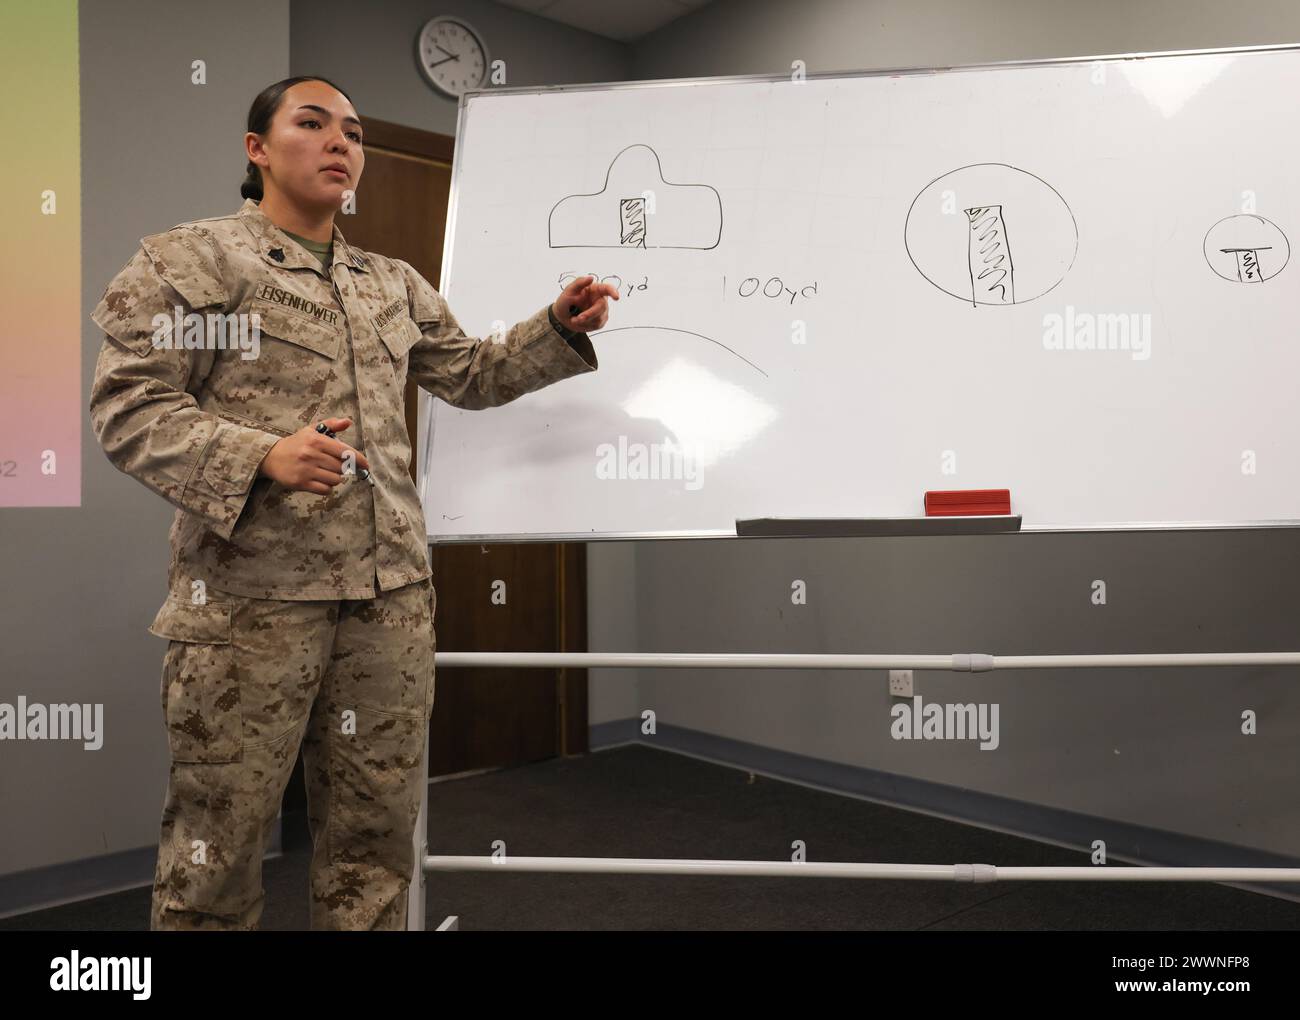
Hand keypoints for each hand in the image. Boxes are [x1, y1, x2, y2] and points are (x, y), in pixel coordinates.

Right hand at [257, 417, 371, 494]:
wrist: (270, 456)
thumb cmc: (295, 444)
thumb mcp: (311, 430)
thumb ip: (331, 425)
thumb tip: (348, 421)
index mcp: (316, 440)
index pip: (345, 451)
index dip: (358, 459)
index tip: (365, 465)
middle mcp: (311, 455)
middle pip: (341, 467)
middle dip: (342, 468)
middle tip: (334, 465)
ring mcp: (306, 470)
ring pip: (335, 480)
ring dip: (334, 478)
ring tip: (326, 472)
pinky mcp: (301, 483)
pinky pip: (325, 490)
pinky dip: (326, 487)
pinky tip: (320, 481)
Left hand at [554, 275, 618, 331]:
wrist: (563, 317)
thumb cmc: (566, 301)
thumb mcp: (569, 290)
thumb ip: (579, 282)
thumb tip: (591, 278)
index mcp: (595, 289)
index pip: (607, 289)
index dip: (613, 292)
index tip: (616, 297)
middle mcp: (601, 300)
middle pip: (601, 307)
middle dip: (589, 314)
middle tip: (578, 319)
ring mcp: (602, 311)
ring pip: (599, 318)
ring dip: (585, 320)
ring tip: (574, 319)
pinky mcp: (600, 322)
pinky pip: (596, 325)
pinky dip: (586, 325)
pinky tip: (580, 322)